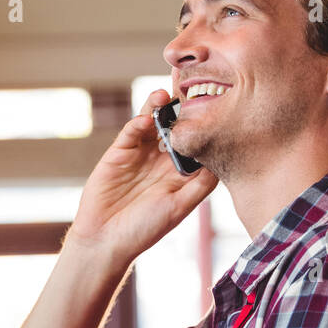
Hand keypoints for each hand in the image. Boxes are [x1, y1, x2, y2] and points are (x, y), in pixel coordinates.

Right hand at [67, 88, 217, 267]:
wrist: (105, 240)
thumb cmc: (145, 229)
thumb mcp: (180, 207)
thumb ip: (201, 184)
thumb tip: (222, 159)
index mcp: (179, 172)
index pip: (195, 141)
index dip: (203, 123)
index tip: (214, 103)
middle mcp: (161, 159)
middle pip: (174, 126)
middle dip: (180, 107)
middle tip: (188, 87)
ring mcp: (139, 154)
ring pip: (152, 122)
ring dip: (158, 107)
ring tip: (165, 94)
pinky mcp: (118, 153)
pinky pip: (130, 132)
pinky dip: (137, 123)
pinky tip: (146, 118)